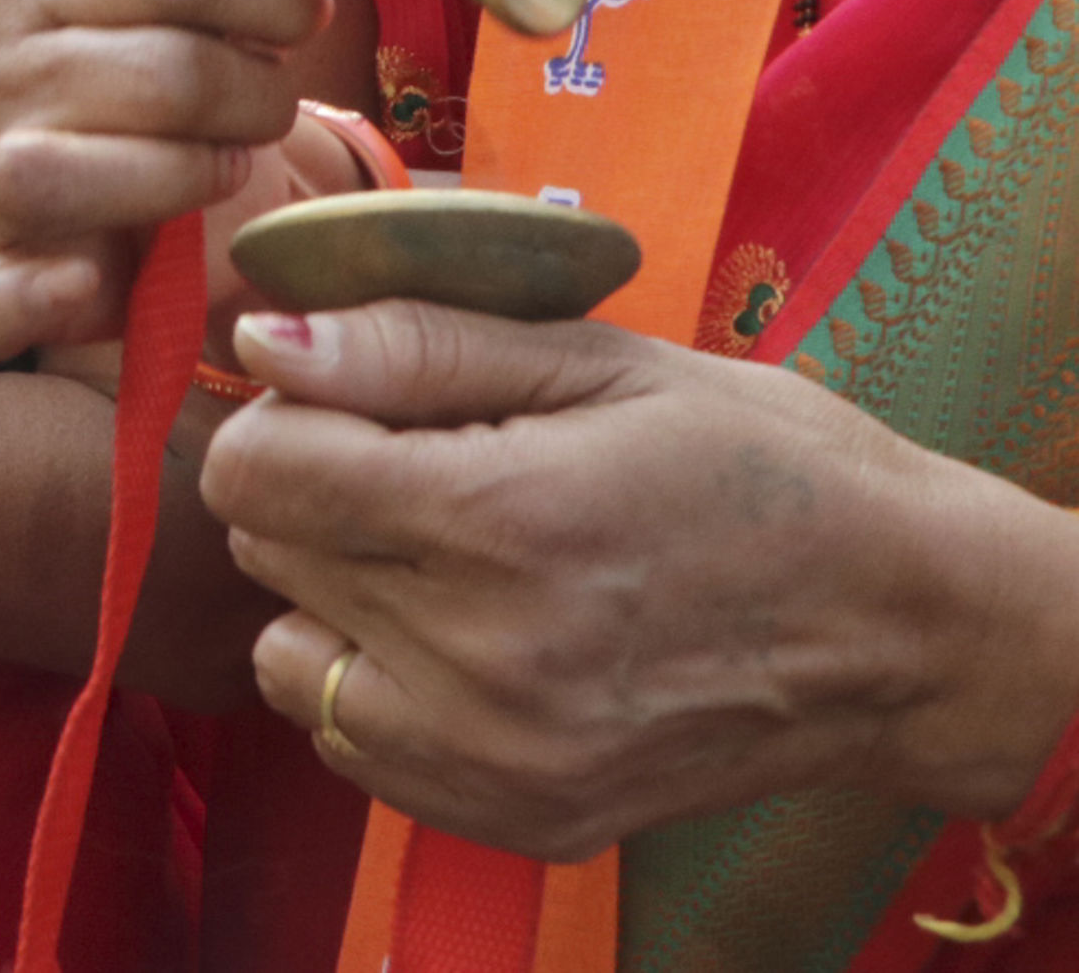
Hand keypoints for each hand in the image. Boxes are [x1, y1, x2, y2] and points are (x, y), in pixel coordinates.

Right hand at [0, 0, 324, 370]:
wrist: (138, 200)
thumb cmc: (178, 75)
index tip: (305, 15)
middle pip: (159, 70)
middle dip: (251, 93)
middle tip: (269, 107)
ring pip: (76, 172)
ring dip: (188, 177)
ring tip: (218, 169)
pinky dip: (30, 300)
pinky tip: (90, 279)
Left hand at [205, 304, 1078, 860]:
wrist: (901, 627)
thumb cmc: (756, 462)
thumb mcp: (595, 357)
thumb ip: (412, 343)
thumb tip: (265, 339)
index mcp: (504, 521)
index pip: (256, 471)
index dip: (289, 416)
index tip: (355, 402)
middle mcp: (487, 660)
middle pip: (268, 551)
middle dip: (321, 494)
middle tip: (434, 472)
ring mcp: (499, 759)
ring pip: (289, 653)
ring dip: (335, 595)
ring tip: (450, 558)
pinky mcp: (517, 819)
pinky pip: (349, 741)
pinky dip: (379, 682)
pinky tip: (473, 637)